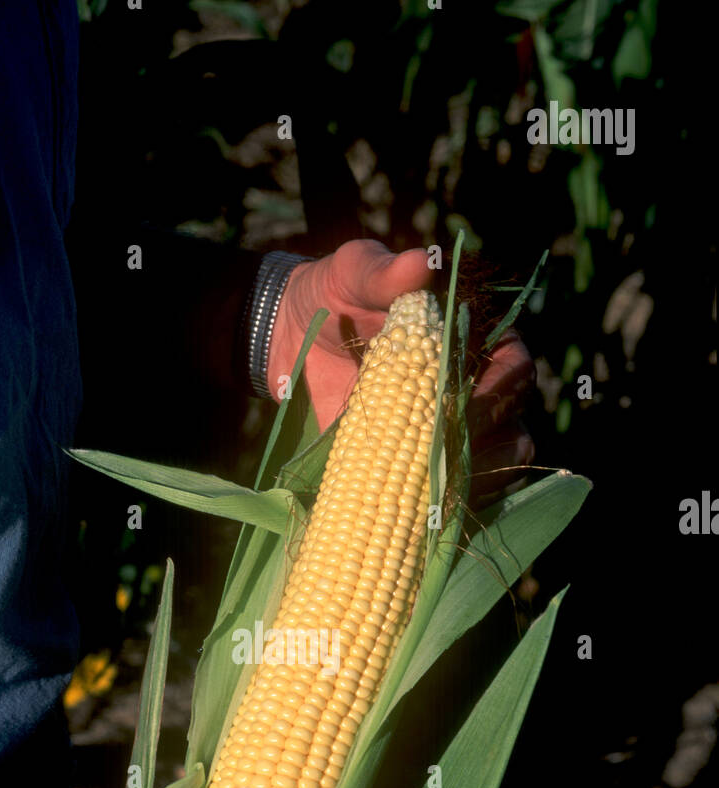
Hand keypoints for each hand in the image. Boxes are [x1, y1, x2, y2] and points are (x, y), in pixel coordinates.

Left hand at [269, 239, 534, 496]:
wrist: (292, 337)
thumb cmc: (333, 294)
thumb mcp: (351, 273)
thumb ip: (384, 270)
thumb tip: (423, 263)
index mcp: (473, 334)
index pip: (513, 364)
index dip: (499, 387)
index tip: (464, 402)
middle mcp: (476, 382)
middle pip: (513, 419)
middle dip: (486, 437)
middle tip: (443, 449)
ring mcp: (453, 426)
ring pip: (498, 460)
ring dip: (477, 475)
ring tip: (438, 484)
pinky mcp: (425, 461)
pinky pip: (456, 489)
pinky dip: (446, 500)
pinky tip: (421, 507)